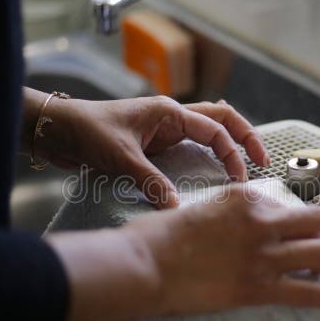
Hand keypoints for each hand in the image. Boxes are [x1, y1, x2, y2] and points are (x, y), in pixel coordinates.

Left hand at [36, 94, 269, 207]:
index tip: (240, 177)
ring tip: (246, 163)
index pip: (215, 129)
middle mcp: (171, 117)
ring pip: (208, 128)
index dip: (233, 152)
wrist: (57, 130)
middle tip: (262, 160)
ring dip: (229, 142)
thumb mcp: (120, 158)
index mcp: (168, 112)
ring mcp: (164, 129)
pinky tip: (213, 170)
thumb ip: (150, 181)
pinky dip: (208, 153)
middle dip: (245, 136)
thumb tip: (176, 208)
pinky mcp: (155, 144)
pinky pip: (190, 146)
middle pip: (222, 118)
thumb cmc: (85, 131)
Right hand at [48, 186, 319, 320]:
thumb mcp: (194, 209)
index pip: (285, 205)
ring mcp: (264, 256)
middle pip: (315, 223)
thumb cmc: (155, 238)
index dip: (284, 221)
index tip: (276, 231)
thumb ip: (223, 215)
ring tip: (314, 268)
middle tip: (301, 248)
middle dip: (314, 235)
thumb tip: (230, 231)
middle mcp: (262, 221)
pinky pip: (312, 295)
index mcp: (244, 198)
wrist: (142, 265)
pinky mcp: (260, 289)